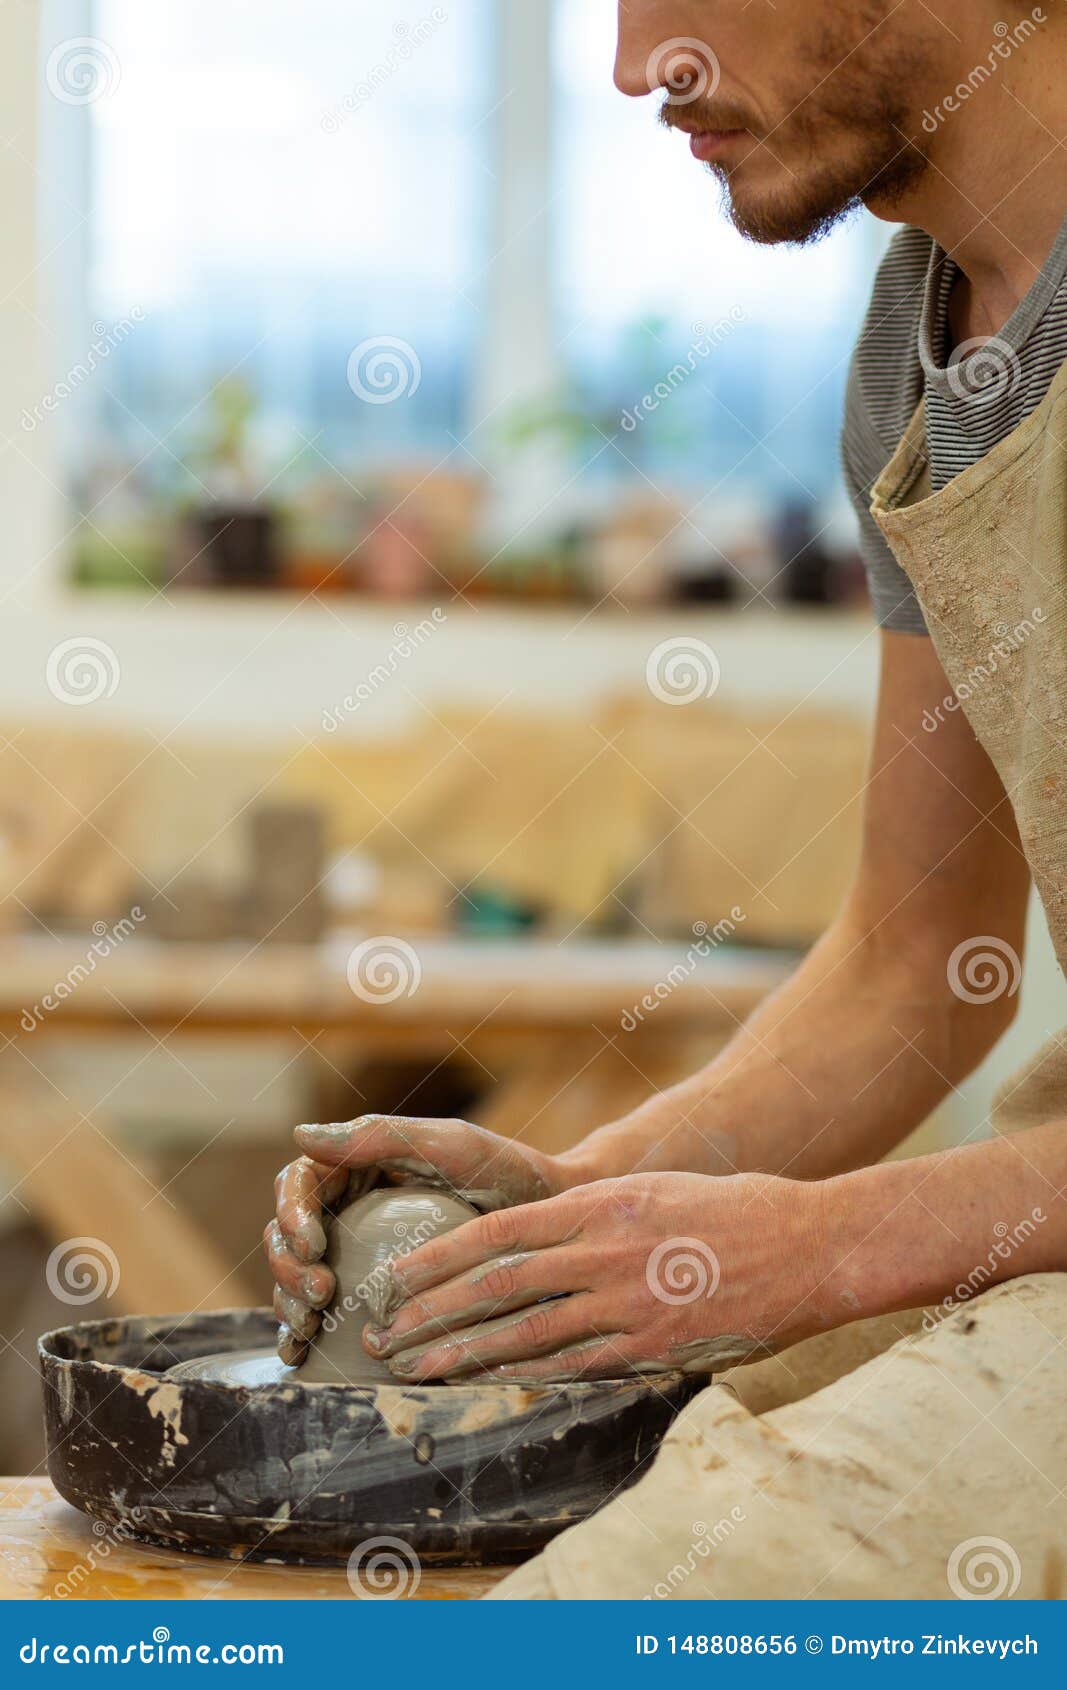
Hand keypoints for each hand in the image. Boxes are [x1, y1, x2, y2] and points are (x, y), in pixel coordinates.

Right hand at [263, 1114, 587, 1363]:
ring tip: (309, 1328)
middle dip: (287, 1268)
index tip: (313, 1247)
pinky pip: (329, 1316)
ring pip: (299, 1279)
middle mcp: (351, 1211)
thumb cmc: (506, 1171)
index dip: (291, 1215)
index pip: (300, 1185)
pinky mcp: (379, 1298)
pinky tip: (303, 1355)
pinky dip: (305, 1336)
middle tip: (319, 1295)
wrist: (553, 1217)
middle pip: (288, 1237)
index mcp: (358, 1167)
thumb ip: (379, 1136)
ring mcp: (361, 1257)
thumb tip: (300, 1135)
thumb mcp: (447, 1145)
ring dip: (289, 1304)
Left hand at [361, 1172, 832, 1381]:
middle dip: (430, 1312)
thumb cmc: (735, 1210)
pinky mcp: (655, 1346)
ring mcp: (628, 1303)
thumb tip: (543, 1235)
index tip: (394, 1279)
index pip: (496, 1232)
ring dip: (463, 1354)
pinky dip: (525, 1375)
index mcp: (599, 1204)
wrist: (812, 1247)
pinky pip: (576, 1365)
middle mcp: (603, 1251)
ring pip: (525, 1333)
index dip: (437, 1259)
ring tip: (416, 1370)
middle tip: (383, 1335)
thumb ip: (596, 1214)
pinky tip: (491, 1384)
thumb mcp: (654, 1191)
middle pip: (495, 1285)